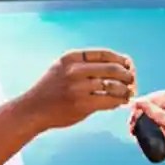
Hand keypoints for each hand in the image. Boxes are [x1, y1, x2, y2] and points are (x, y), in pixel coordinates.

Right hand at [20, 49, 136, 130]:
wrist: (32, 110)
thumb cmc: (50, 90)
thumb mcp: (62, 68)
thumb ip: (84, 65)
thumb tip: (118, 66)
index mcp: (71, 58)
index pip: (104, 53)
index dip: (120, 59)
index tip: (127, 65)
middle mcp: (75, 70)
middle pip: (113, 68)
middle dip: (127, 75)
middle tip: (132, 81)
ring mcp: (78, 88)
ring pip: (113, 85)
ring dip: (125, 90)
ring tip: (128, 93)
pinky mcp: (82, 104)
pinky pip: (109, 101)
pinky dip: (119, 102)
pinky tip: (120, 103)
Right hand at [127, 90, 164, 161]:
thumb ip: (155, 112)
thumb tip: (137, 102)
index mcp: (164, 97)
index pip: (142, 101)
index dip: (135, 112)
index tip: (132, 124)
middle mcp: (160, 102)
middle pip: (138, 108)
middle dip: (134, 119)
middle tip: (132, 132)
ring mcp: (157, 112)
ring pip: (139, 116)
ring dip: (135, 125)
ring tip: (134, 135)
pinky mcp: (156, 123)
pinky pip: (143, 124)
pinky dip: (139, 129)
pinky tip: (138, 136)